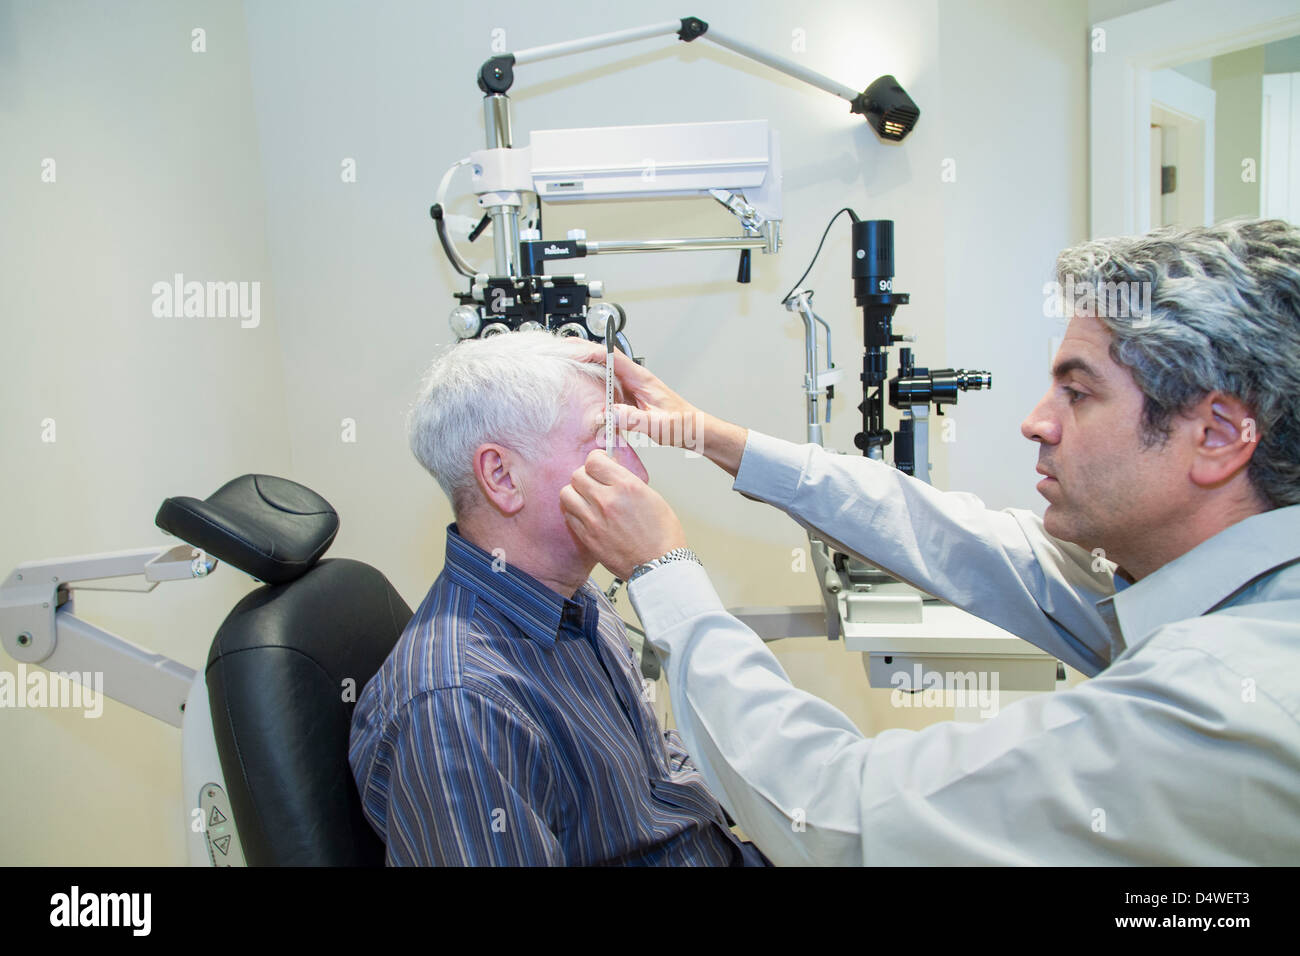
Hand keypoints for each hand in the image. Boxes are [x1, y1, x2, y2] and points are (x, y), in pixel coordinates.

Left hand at [560, 449, 686, 579]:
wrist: (659, 566)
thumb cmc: (662, 536)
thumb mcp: (652, 497)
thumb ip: (627, 482)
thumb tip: (612, 473)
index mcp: (626, 486)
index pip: (594, 460)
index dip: (595, 459)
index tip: (599, 463)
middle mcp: (607, 500)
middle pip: (577, 475)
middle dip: (585, 475)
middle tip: (592, 481)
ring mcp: (594, 520)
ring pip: (566, 494)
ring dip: (575, 492)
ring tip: (585, 497)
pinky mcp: (587, 537)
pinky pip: (568, 515)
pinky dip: (574, 511)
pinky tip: (585, 514)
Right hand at [562, 340, 700, 449]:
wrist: (694, 429)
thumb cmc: (682, 425)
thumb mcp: (659, 426)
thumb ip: (636, 420)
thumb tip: (612, 414)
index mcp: (641, 379)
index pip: (611, 356)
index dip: (589, 349)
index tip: (570, 348)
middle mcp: (635, 379)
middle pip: (603, 360)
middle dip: (581, 353)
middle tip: (559, 354)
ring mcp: (632, 388)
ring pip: (604, 373)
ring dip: (585, 369)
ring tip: (564, 369)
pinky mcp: (631, 398)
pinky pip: (608, 389)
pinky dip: (593, 387)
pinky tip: (583, 392)